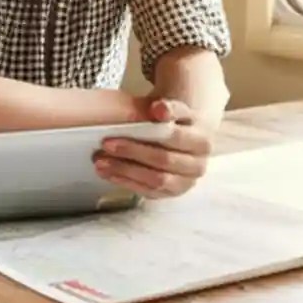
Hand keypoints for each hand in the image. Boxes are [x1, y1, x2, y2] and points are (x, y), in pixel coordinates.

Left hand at [93, 99, 211, 198]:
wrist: (187, 143)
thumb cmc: (177, 124)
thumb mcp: (177, 111)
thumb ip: (168, 108)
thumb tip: (158, 109)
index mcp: (201, 141)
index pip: (175, 136)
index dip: (152, 131)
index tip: (123, 129)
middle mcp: (197, 165)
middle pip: (163, 160)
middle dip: (132, 152)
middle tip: (106, 144)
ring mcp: (185, 183)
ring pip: (155, 180)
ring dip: (125, 171)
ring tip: (100, 162)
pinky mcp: (171, 194)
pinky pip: (148, 192)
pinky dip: (126, 182)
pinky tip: (108, 174)